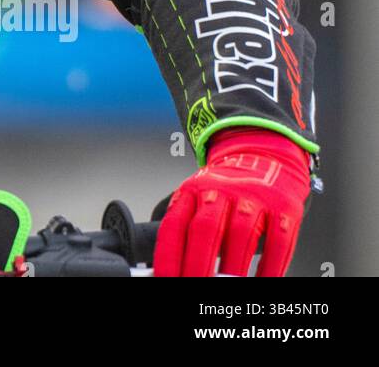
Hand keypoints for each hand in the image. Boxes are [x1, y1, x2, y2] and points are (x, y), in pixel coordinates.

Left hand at [155, 127, 311, 276]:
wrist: (263, 158)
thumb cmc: (226, 191)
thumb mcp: (197, 199)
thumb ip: (184, 230)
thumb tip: (171, 270)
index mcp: (192, 192)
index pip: (174, 226)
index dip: (168, 256)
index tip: (166, 280)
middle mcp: (220, 193)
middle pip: (205, 229)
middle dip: (198, 264)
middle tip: (195, 287)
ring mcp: (253, 198)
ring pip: (241, 234)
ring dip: (233, 267)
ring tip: (228, 291)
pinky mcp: (283, 208)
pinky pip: (278, 241)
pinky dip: (271, 266)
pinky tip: (264, 282)